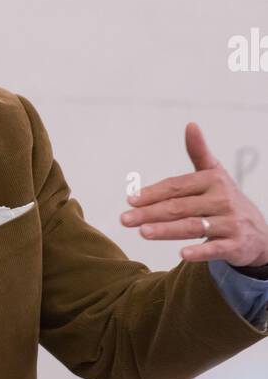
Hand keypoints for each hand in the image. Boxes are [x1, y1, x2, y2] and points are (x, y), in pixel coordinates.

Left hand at [120, 122, 267, 268]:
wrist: (259, 233)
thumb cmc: (226, 201)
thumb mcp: (215, 174)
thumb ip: (199, 152)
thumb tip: (190, 124)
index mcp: (213, 180)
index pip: (177, 186)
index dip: (153, 192)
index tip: (130, 200)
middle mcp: (222, 199)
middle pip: (180, 207)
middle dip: (150, 213)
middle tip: (125, 219)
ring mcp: (230, 222)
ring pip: (194, 226)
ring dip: (167, 230)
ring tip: (143, 232)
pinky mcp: (236, 244)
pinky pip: (216, 248)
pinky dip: (200, 251)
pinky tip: (182, 254)